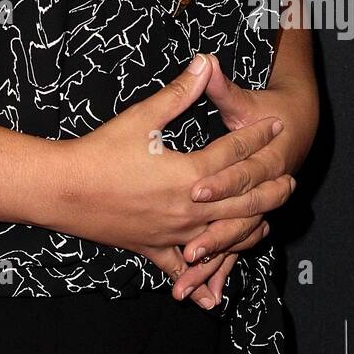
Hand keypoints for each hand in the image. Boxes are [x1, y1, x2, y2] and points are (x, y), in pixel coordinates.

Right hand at [55, 54, 293, 267]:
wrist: (63, 191)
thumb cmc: (100, 152)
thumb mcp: (141, 118)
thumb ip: (178, 94)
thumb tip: (205, 63)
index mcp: (188, 174)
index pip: (234, 153)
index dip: (257, 136)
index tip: (276, 125)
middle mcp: (188, 209)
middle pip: (242, 200)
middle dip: (269, 188)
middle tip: (291, 178)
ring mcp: (174, 234)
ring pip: (225, 236)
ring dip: (251, 227)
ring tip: (269, 219)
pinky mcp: (154, 249)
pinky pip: (185, 267)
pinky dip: (204, 275)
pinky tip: (216, 290)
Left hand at [176, 53, 316, 296]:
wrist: (301, 127)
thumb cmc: (269, 112)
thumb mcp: (244, 101)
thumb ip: (221, 86)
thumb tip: (205, 58)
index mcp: (265, 160)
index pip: (239, 172)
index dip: (219, 181)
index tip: (194, 189)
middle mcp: (263, 191)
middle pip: (239, 218)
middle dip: (214, 236)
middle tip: (188, 250)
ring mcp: (257, 210)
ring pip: (235, 242)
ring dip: (214, 264)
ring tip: (186, 286)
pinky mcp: (248, 221)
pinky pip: (233, 251)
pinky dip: (218, 272)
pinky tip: (199, 295)